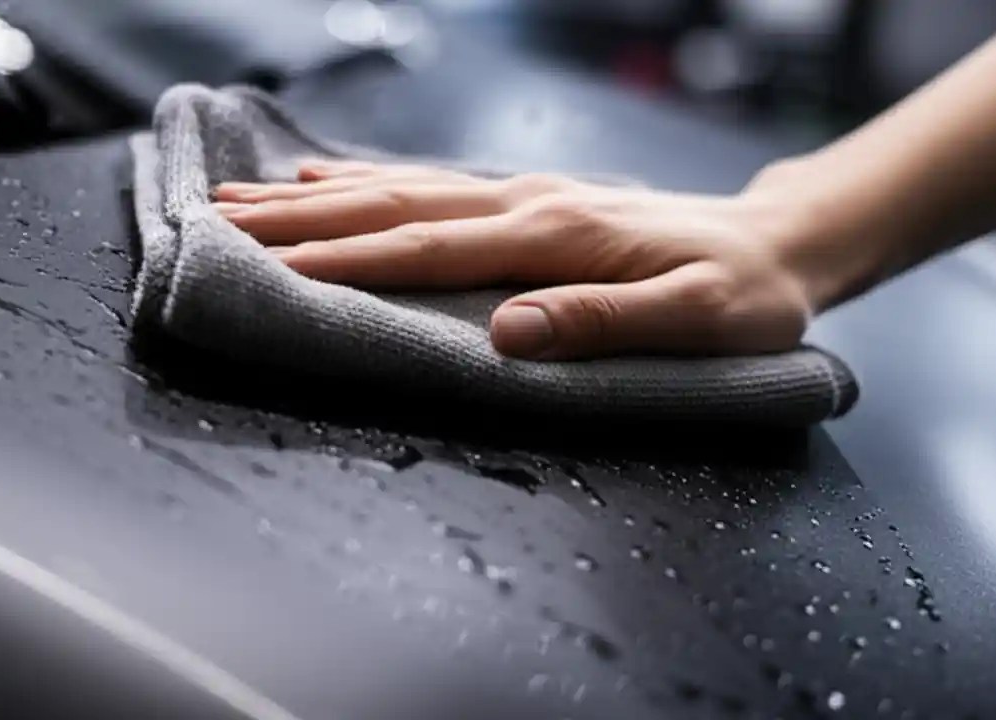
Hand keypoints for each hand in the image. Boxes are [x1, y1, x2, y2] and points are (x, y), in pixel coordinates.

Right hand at [214, 160, 814, 359]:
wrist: (776, 243)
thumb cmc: (742, 296)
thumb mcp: (695, 322)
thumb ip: (601, 323)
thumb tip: (507, 334)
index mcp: (553, 236)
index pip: (428, 246)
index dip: (347, 257)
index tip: (272, 265)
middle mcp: (524, 203)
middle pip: (392, 205)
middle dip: (301, 218)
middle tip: (220, 221)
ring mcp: (521, 194)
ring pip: (399, 187)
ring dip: (317, 196)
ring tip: (244, 198)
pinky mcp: (525, 198)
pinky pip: (430, 184)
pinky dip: (367, 181)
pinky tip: (325, 179)